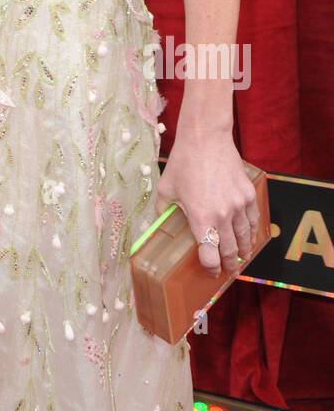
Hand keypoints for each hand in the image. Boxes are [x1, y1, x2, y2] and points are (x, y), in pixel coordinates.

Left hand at [156, 133, 259, 277]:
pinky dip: (252, 230)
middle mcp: (223, 216)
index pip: (210, 255)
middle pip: (229, 250)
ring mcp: (239, 205)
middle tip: (229, 271)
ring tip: (242, 257)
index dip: (211, 268)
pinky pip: (253, 219)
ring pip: (245, 237)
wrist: (205, 138)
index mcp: (201, 218)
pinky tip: (249, 234)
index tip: (210, 272)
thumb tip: (157, 223)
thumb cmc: (183, 162)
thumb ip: (163, 209)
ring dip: (243, 250)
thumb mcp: (166, 188)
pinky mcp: (248, 194)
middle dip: (229, 264)